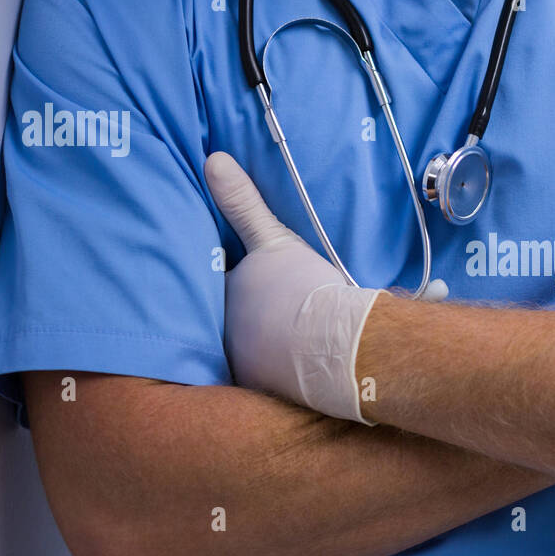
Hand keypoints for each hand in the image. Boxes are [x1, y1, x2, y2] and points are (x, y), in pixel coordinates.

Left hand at [205, 151, 381, 424]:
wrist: (342, 349)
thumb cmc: (305, 292)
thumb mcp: (275, 242)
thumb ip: (243, 205)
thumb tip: (212, 160)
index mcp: (223, 302)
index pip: (218, 285)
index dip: (227, 277)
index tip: (241, 273)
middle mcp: (226, 341)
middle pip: (230, 320)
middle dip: (243, 314)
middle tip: (266, 306)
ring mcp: (249, 370)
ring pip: (252, 349)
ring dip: (264, 343)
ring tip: (286, 335)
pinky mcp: (276, 394)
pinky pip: (275, 376)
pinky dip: (284, 368)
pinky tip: (300, 363)